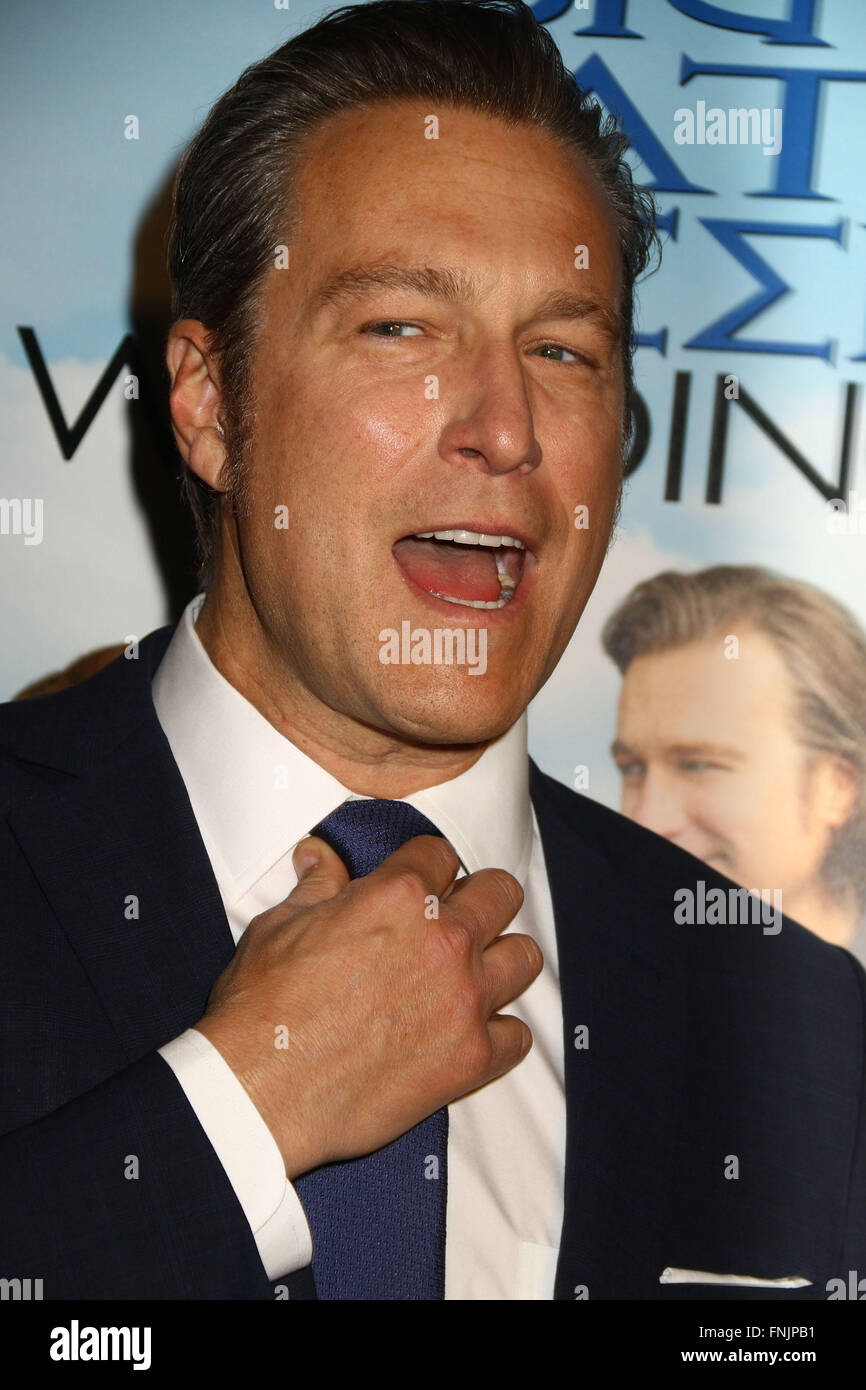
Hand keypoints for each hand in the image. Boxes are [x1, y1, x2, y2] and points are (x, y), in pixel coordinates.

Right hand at [195, 832, 541, 1178]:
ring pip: (524, 957)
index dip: (428, 868)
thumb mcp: (279, 925)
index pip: (441, 854)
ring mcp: (464, 998)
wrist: (259, 1092)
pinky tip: (469, 1034)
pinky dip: (498, 1035)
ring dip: (501, 961)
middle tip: (457, 921)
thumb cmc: (262, 1008)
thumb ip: (316, 886)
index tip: (424, 885)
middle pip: (501, 893)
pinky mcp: (471, 1057)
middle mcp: (443, 939)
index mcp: (398, 896)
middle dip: (480, 900)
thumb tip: (319, 857)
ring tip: (473, 974)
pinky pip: (517, 1036)